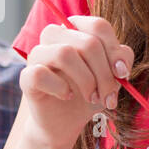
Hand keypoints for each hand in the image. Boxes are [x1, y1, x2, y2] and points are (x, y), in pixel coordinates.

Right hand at [20, 15, 134, 147]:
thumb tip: (120, 63)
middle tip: (109, 96)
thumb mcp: (112, 76)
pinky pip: (40, 73)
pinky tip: (68, 96)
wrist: (66, 122)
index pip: (97, 26)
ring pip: (64, 53)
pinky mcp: (26, 77)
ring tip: (93, 98)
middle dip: (104, 73)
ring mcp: (37, 55)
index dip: (114, 50)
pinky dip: (60, 88)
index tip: (122, 74)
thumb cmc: (89, 93)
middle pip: (86, 42)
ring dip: (86, 80)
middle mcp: (54, 36)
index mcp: (76, 29)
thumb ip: (121, 61)